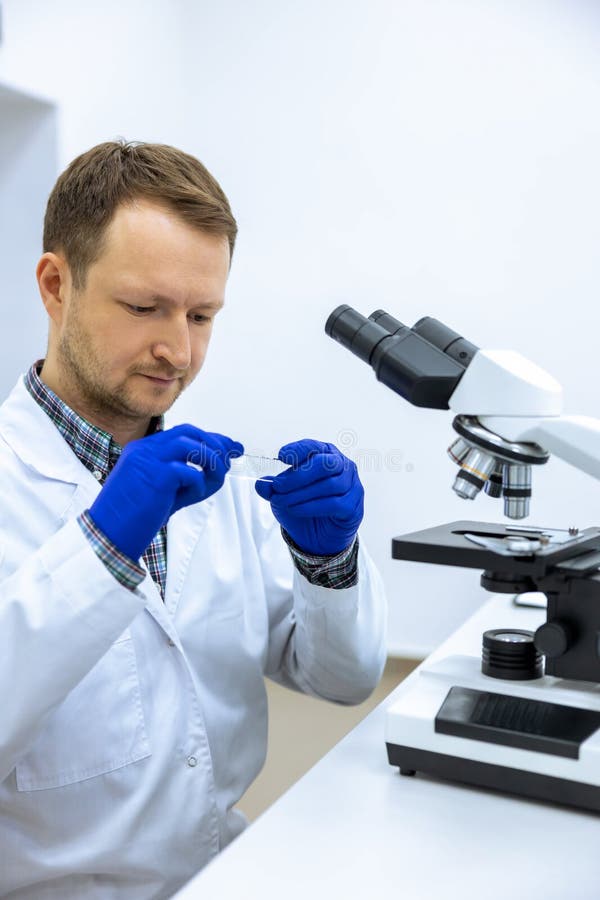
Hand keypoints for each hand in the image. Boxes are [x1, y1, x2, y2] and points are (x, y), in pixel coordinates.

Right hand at [88, 424, 242, 560]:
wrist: (109, 537)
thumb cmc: (134, 518)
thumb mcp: (164, 492)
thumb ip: (187, 478)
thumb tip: (219, 470)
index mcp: (143, 450)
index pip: (183, 433)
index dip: (210, 438)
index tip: (230, 447)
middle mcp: (144, 449)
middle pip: (189, 432)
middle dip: (215, 444)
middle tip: (230, 459)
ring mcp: (148, 460)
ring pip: (192, 445)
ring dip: (212, 460)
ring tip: (216, 478)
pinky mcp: (155, 477)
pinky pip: (189, 472)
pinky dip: (199, 483)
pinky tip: (192, 495)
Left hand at [254, 439, 362, 555]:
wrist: (317, 538)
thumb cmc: (303, 508)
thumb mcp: (282, 497)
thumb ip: (272, 489)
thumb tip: (261, 484)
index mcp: (325, 454)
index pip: (314, 446)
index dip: (298, 450)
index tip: (281, 455)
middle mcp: (342, 466)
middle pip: (326, 463)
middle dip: (298, 475)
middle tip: (278, 486)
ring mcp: (352, 486)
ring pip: (329, 485)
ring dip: (301, 494)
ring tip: (282, 502)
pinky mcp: (353, 506)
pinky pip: (334, 504)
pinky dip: (311, 507)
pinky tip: (296, 510)